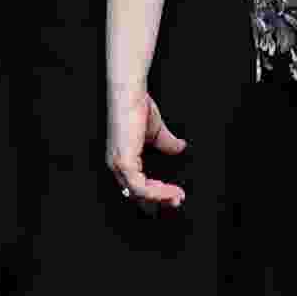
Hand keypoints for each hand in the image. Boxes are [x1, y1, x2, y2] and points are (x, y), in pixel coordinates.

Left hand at [107, 80, 187, 209]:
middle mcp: (116, 164)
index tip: (173, 196)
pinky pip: (140, 187)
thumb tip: (180, 148)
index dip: (155, 193)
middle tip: (177, 201)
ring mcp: (118, 165)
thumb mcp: (156, 132)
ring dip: (161, 197)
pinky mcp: (123, 162)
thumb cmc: (137, 107)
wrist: (130, 94)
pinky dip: (157, 192)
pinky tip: (170, 191)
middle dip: (159, 200)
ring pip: (139, 193)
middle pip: (137, 193)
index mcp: (122, 158)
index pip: (136, 185)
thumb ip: (167, 143)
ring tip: (177, 197)